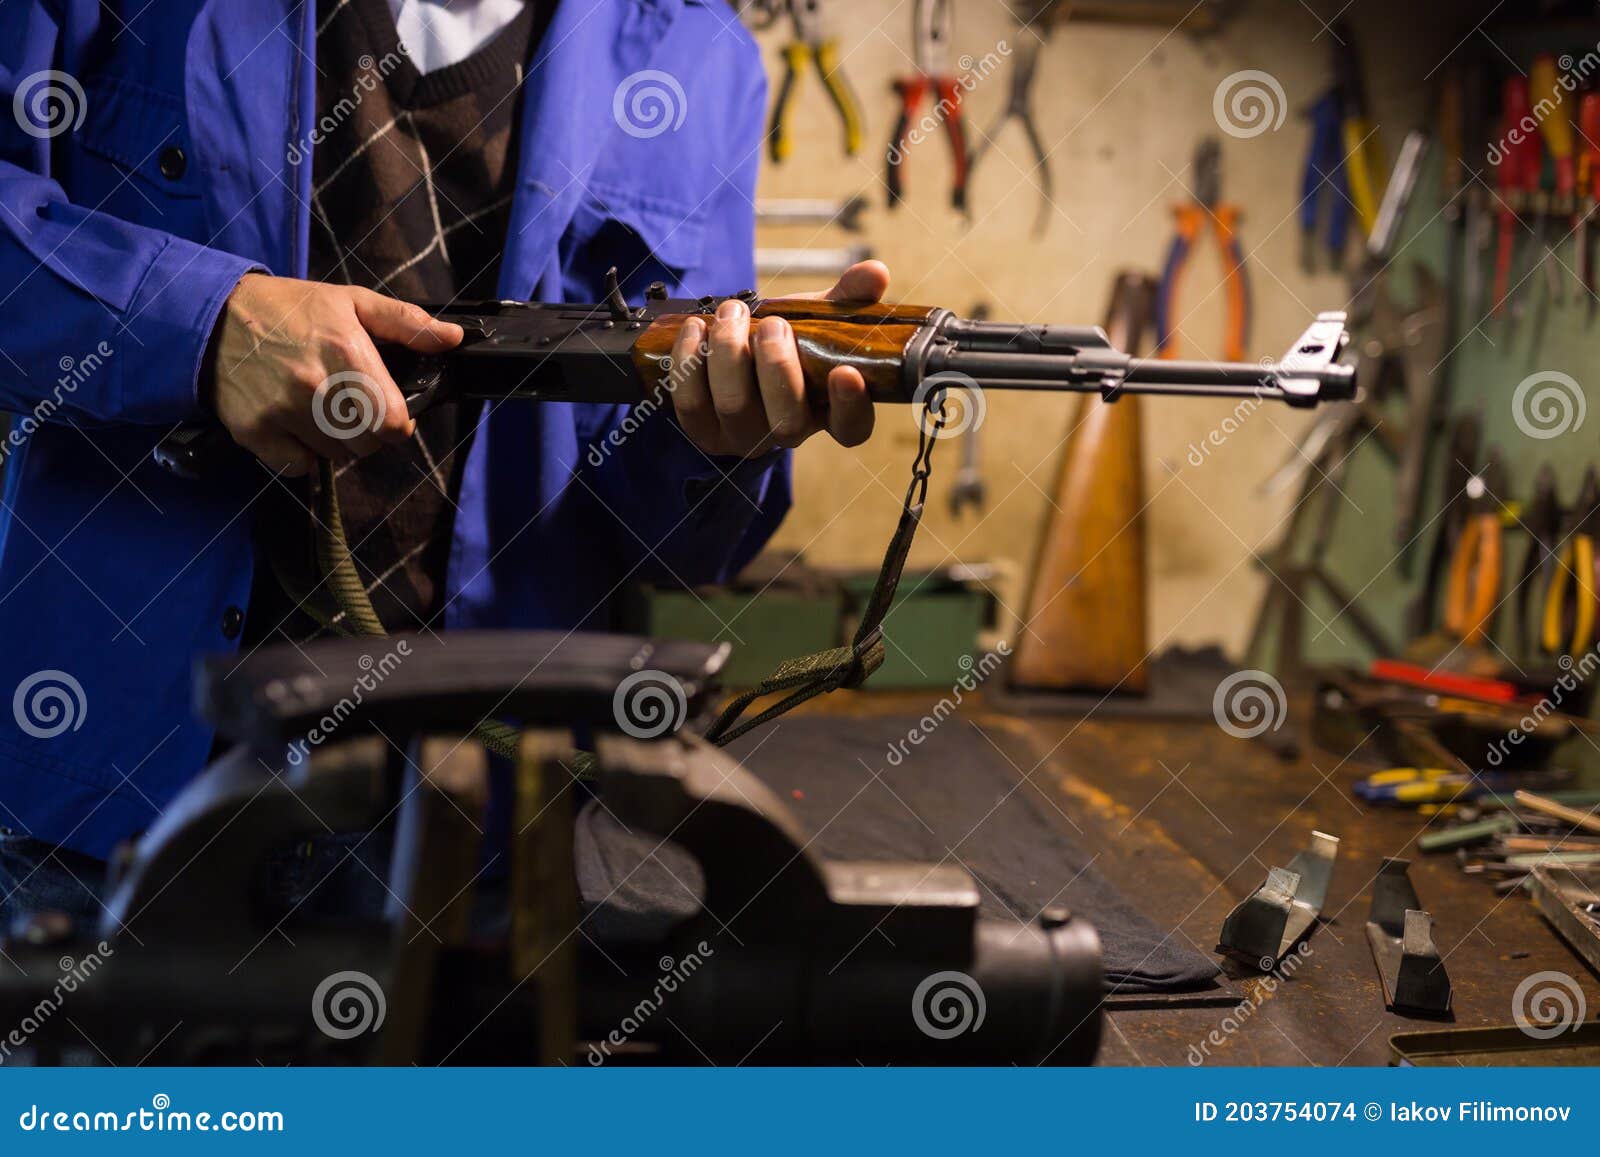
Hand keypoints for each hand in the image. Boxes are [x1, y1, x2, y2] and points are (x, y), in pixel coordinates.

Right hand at [207, 274, 463, 475]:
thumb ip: (406, 323)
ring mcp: (282, 412)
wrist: (212, 316)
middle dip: (368, 432)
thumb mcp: (350, 302)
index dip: (397, 422)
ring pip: (336, 457)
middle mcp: (314, 386)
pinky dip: (302, 455)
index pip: (393, 423)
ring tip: (320, 409)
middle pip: (367, 445)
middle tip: (350, 407)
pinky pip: (299, 467)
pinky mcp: (254, 433)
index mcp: (346, 353)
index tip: (387, 409)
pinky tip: (294, 424)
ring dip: (336, 442)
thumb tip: (452, 338)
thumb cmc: (289, 309)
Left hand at [667, 261, 887, 457]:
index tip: (846, 371)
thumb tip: (874, 273)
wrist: (733, 354)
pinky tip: (696, 327)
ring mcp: (743, 437)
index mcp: (828, 412)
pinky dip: (691, 359)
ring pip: (735, 407)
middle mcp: (788, 434)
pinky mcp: (702, 430)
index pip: (851, 428)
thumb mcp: (817, 319)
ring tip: (731, 313)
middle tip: (773, 324)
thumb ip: (846, 299)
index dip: (851, 406)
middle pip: (787, 423)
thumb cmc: (785, 340)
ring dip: (730, 353)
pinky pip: (690, 403)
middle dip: (777, 365)